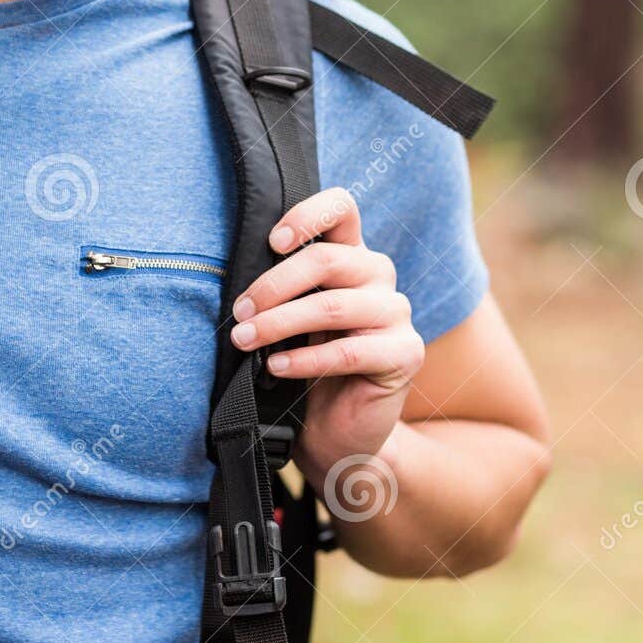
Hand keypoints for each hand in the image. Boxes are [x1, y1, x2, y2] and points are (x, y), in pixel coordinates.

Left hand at [229, 187, 424, 494]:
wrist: (335, 433)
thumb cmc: (304, 367)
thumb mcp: (289, 319)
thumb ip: (281, 290)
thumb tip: (237, 273)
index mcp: (350, 256)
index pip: (341, 208)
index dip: (307, 215)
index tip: (272, 242)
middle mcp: (378, 276)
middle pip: (328, 259)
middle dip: (274, 285)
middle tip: (239, 312)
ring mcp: (396, 314)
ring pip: (334, 306)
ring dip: (280, 323)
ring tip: (245, 340)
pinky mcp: (405, 354)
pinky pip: (349, 350)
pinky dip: (306, 359)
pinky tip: (277, 367)